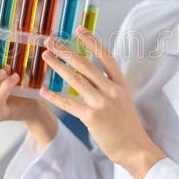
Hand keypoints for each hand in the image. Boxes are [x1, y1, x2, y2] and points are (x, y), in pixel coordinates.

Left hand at [38, 26, 166, 178]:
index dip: (92, 41)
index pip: (106, 56)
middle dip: (67, 51)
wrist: (135, 148)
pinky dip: (55, 96)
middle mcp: (112, 90)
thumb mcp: (124, 101)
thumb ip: (109, 87)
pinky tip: (43, 91)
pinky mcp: (92, 118)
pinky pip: (69, 104)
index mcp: (121, 84)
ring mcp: (102, 103)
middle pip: (86, 64)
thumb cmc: (128, 127)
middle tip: (52, 40)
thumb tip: (91, 76)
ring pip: (76, 79)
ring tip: (45, 57)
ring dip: (58, 66)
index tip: (79, 30)